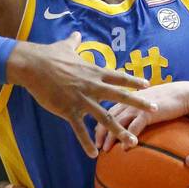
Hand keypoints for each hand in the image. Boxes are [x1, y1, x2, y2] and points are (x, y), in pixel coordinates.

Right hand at [7, 31, 157, 156]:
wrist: (33, 65)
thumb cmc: (48, 54)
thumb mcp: (65, 46)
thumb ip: (74, 42)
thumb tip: (76, 34)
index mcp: (93, 72)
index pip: (119, 77)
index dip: (133, 81)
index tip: (147, 85)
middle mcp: (92, 86)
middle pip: (120, 96)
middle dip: (139, 104)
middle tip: (155, 110)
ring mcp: (81, 100)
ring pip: (105, 117)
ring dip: (120, 130)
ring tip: (133, 142)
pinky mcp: (68, 110)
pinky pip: (79, 129)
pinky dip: (87, 142)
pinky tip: (94, 153)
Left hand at [94, 79, 188, 150]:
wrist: (183, 94)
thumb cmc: (167, 99)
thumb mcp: (147, 102)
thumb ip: (137, 109)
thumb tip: (132, 120)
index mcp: (127, 98)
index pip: (108, 110)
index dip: (99, 123)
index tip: (94, 135)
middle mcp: (129, 101)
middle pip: (108, 116)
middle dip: (100, 131)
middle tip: (96, 146)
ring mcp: (138, 106)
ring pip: (118, 122)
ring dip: (110, 137)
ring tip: (105, 149)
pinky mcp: (148, 113)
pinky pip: (135, 127)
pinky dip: (128, 137)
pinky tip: (124, 149)